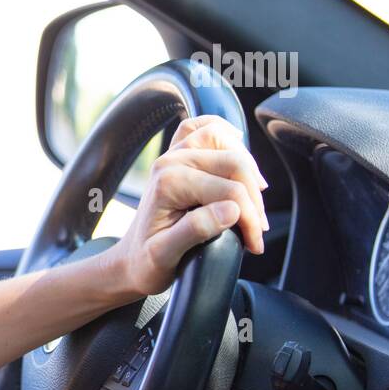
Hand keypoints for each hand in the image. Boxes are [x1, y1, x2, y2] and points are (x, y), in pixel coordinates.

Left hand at [110, 114, 268, 297]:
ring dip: (249, 170)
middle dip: (255, 199)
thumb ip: (197, 230)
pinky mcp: (178, 156)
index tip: (255, 245)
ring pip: (228, 142)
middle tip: (257, 230)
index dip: (250, 218)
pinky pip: (204, 128)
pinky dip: (225, 134)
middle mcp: (171, 161)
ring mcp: (174, 155)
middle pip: (236, 163)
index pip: (231, 191)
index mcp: (169, 182)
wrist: (130, 261)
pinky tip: (239, 149)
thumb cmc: (147, 261)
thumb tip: (232, 210)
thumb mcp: (166, 255)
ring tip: (254, 202)